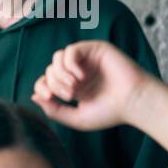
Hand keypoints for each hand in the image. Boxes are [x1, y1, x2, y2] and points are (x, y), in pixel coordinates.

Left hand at [30, 41, 149, 131]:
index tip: (48, 97)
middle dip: (54, 84)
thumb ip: (53, 110)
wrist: (134, 103)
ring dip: (61, 74)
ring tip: (75, 87)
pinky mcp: (95, 50)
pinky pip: (71, 50)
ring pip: (57, 58)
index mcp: (72, 87)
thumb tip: (34, 97)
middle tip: (70, 95)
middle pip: (50, 70)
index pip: (46, 80)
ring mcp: (86, 60)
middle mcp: (78, 72)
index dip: (41, 87)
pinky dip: (70, 64)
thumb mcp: (76, 118)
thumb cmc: (110, 112)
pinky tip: (80, 76)